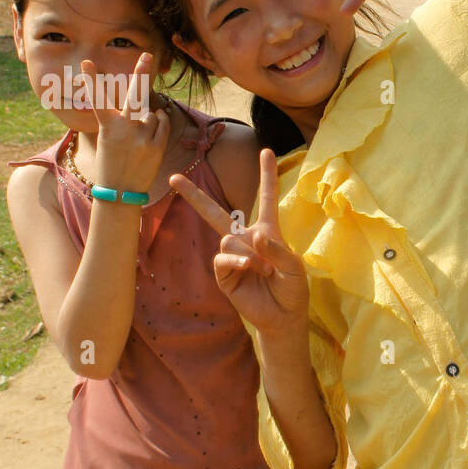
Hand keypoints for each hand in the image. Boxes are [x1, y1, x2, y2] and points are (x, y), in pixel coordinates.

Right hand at [86, 53, 169, 193]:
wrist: (121, 192)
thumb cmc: (111, 163)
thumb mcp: (109, 140)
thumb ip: (125, 121)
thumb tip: (149, 108)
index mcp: (108, 127)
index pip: (99, 100)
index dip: (93, 81)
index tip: (87, 62)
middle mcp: (126, 130)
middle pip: (134, 96)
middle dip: (140, 73)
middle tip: (146, 55)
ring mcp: (143, 137)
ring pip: (151, 113)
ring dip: (147, 118)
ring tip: (138, 137)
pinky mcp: (157, 145)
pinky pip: (161, 123)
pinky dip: (158, 123)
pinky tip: (150, 132)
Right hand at [169, 147, 308, 334]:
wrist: (283, 317)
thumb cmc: (292, 289)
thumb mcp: (294, 267)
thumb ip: (277, 248)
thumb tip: (253, 235)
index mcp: (267, 231)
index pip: (267, 198)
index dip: (267, 175)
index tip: (266, 150)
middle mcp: (245, 240)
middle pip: (217, 212)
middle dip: (194, 195)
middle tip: (173, 177)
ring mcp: (232, 256)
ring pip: (227, 239)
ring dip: (248, 254)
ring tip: (265, 270)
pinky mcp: (224, 274)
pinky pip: (222, 258)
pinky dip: (237, 261)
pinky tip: (249, 270)